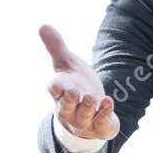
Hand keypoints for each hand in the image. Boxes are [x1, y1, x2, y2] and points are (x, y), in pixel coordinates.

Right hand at [40, 25, 118, 141]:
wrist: (91, 111)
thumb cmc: (75, 85)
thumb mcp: (67, 64)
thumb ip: (56, 47)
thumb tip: (43, 25)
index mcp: (60, 92)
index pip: (54, 89)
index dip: (55, 86)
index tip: (56, 84)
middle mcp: (69, 108)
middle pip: (66, 106)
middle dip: (70, 100)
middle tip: (74, 92)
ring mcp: (84, 119)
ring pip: (84, 116)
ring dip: (88, 107)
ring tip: (92, 98)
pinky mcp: (99, 126)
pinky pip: (101, 122)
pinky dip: (105, 113)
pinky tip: (109, 101)